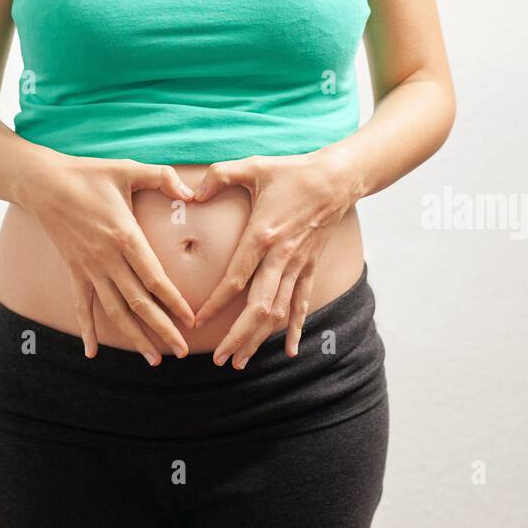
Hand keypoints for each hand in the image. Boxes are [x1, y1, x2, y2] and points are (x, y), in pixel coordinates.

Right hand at [17, 151, 197, 365]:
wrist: (43, 182)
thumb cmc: (89, 173)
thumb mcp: (128, 168)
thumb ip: (162, 177)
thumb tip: (191, 191)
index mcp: (125, 236)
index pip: (154, 278)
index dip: (174, 302)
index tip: (191, 321)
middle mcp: (107, 258)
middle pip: (138, 303)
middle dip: (162, 329)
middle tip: (182, 352)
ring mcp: (88, 267)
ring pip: (114, 311)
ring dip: (134, 337)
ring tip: (153, 359)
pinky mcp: (74, 269)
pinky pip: (82, 305)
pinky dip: (87, 329)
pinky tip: (92, 353)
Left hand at [191, 147, 361, 368]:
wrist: (337, 178)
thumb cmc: (292, 171)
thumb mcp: (253, 165)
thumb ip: (218, 176)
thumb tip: (190, 193)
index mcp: (262, 235)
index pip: (236, 279)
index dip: (216, 304)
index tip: (197, 322)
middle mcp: (281, 256)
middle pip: (258, 307)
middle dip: (238, 337)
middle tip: (220, 361)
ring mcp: (298, 264)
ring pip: (279, 312)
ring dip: (260, 339)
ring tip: (241, 361)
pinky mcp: (310, 266)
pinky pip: (302, 303)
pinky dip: (295, 328)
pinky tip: (289, 351)